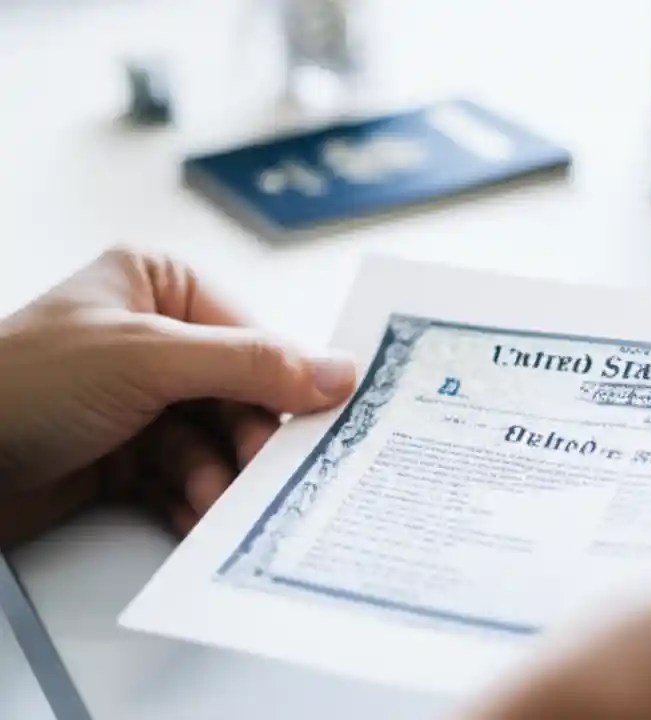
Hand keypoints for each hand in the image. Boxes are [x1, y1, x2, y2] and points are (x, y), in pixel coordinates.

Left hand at [0, 248, 355, 545]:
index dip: (284, 383)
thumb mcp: (148, 358)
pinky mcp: (122, 455)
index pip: (251, 336)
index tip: (316, 423)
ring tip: (212, 503)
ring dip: (218, 479)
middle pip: (239, 395)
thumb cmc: (21, 384)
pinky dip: (193, 501)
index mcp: (159, 286)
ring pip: (215, 444)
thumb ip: (249, 364)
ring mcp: (137, 400)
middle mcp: (153, 339)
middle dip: (246, 442)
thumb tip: (338, 370)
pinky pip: (183, 478)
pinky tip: (193, 518)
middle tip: (262, 476)